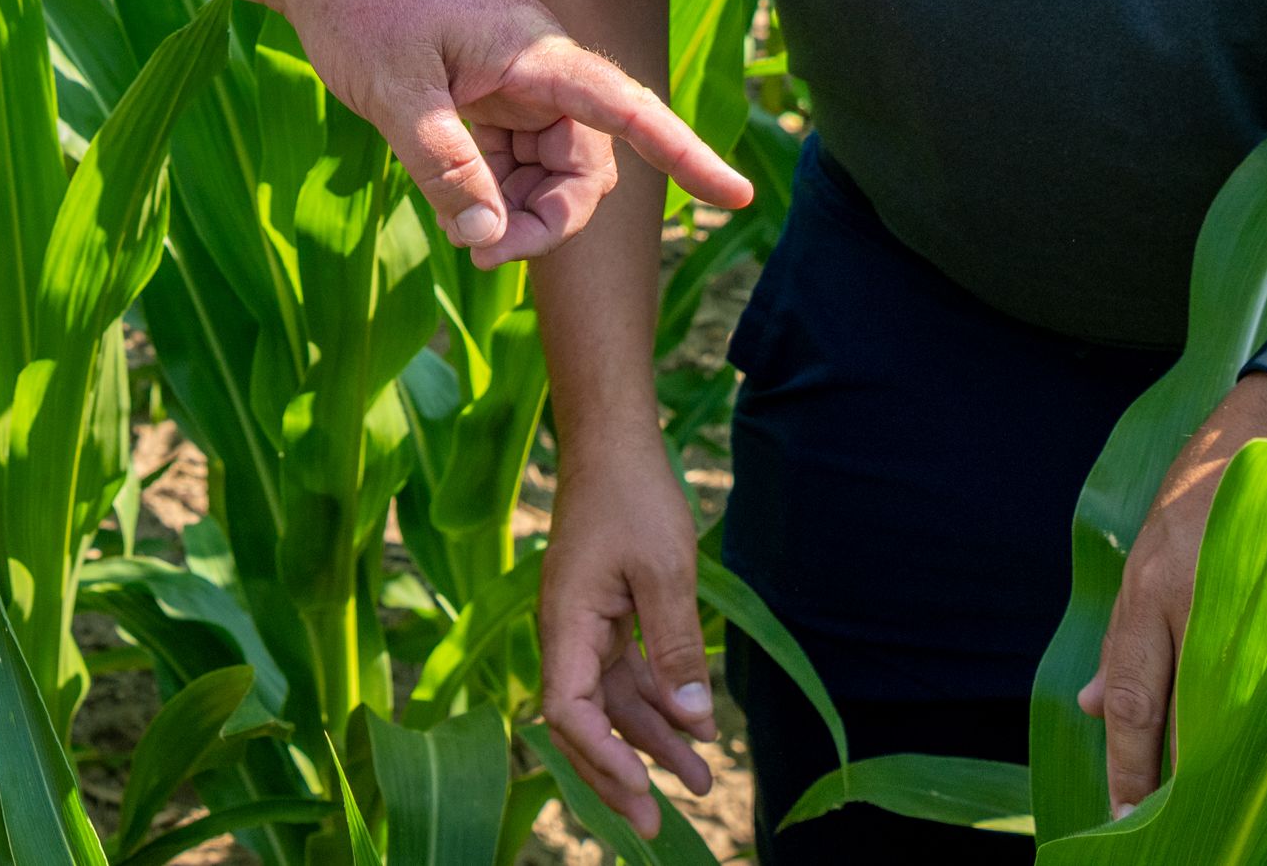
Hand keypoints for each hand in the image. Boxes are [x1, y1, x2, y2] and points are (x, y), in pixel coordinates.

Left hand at [280, 0, 754, 266]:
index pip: (625, 107)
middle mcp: (539, 70)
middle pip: (584, 163)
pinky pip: (512, 163)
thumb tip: (486, 239)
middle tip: (484, 254)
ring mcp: (513, 87)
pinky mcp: (485, 100)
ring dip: (519, 213)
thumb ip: (443, 166)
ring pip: (548, 171)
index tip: (733, 196)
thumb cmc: (361, 4)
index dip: (683, 152)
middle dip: (551, 218)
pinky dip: (491, 196)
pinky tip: (455, 209)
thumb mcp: (396, 93)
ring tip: (464, 235)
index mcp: (535, 53)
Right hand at [535, 430, 718, 836]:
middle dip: (619, 773)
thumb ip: (675, 646)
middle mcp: (568, 633)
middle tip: (654, 825)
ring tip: (699, 784)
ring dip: (652, 742)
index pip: (568, 711)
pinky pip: (627, 674)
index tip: (640, 787)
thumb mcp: (665, 572)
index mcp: (566, 625)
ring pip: (613, 702)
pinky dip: (658, 703)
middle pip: (585, 721)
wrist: (615, 441)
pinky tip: (695, 729)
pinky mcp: (607, 616)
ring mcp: (586, 626)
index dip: (600, 756)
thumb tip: (692, 719)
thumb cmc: (634, 497)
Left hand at [1079, 372, 1266, 815]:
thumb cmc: (1207, 492)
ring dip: (1232, 755)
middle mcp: (1192, 593)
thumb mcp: (1148, 552)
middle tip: (1177, 831)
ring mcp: (1251, 590)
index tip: (1128, 820)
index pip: (1136, 702)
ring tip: (1232, 806)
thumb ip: (1127, 637)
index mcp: (1149, 588)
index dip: (1130, 769)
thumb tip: (1095, 709)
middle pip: (1184, 713)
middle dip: (1179, 780)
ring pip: (1237, 698)